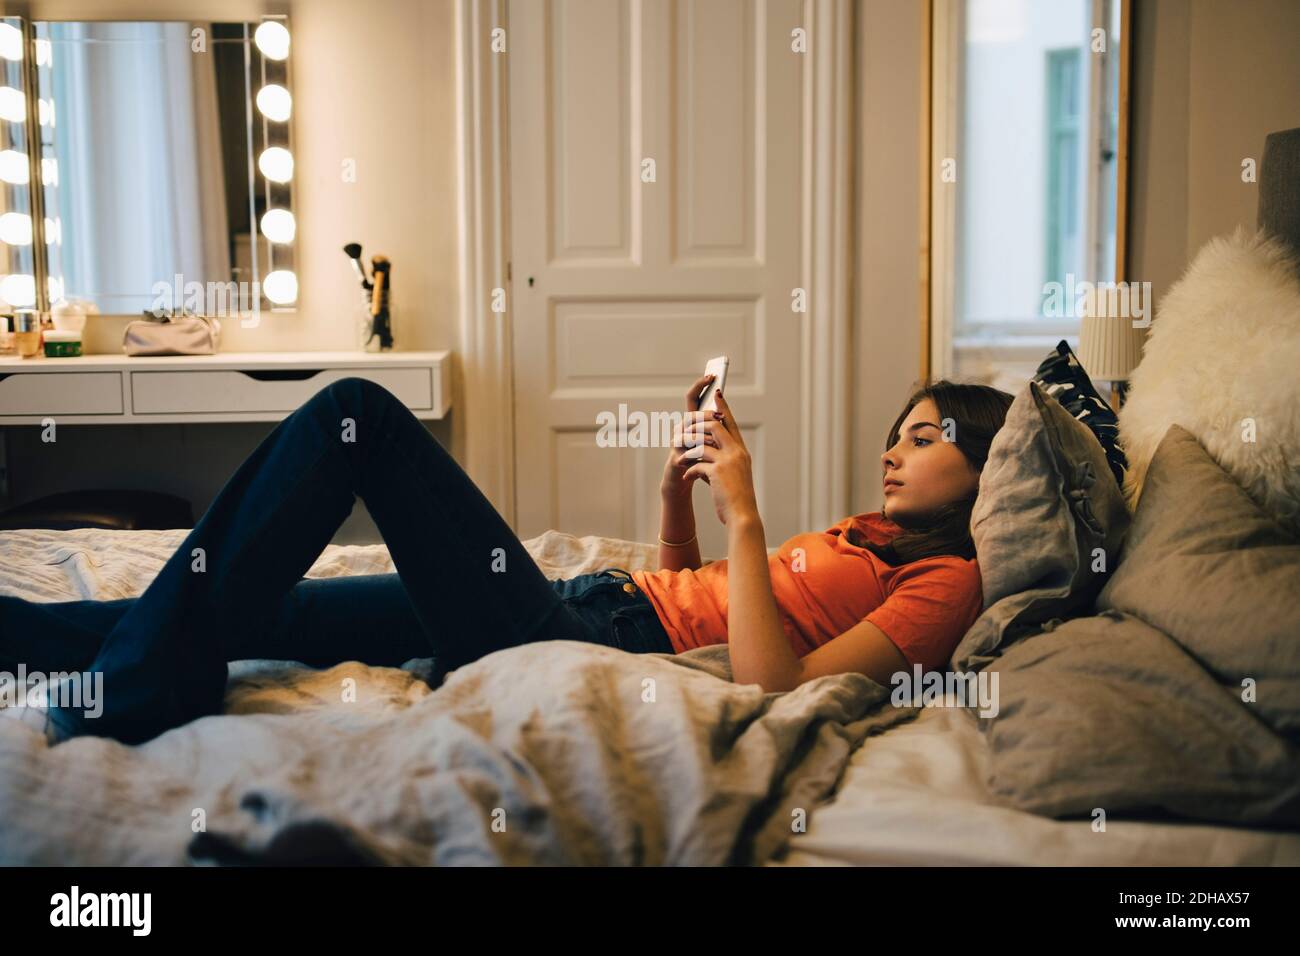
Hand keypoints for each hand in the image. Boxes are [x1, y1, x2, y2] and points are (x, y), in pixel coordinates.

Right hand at [661, 372, 720, 496]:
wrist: (682, 480)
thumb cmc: (698, 458)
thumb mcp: (708, 439)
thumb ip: (713, 424)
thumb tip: (724, 406)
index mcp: (691, 422)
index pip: (693, 398)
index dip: (701, 385)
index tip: (712, 375)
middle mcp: (681, 429)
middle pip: (692, 415)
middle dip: (706, 414)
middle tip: (719, 416)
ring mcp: (677, 443)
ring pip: (690, 432)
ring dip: (705, 433)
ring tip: (717, 439)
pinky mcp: (676, 458)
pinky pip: (688, 450)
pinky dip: (701, 449)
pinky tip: (711, 451)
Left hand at [679, 389, 757, 526]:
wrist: (742, 516)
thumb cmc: (736, 497)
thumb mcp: (734, 474)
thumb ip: (722, 459)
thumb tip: (704, 449)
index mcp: (741, 451)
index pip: (731, 423)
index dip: (723, 407)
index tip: (717, 392)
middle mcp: (736, 452)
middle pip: (715, 425)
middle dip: (697, 425)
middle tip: (685, 429)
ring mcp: (727, 461)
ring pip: (702, 443)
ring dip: (688, 449)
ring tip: (681, 458)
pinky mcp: (717, 472)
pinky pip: (697, 463)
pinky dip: (690, 470)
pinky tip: (687, 477)